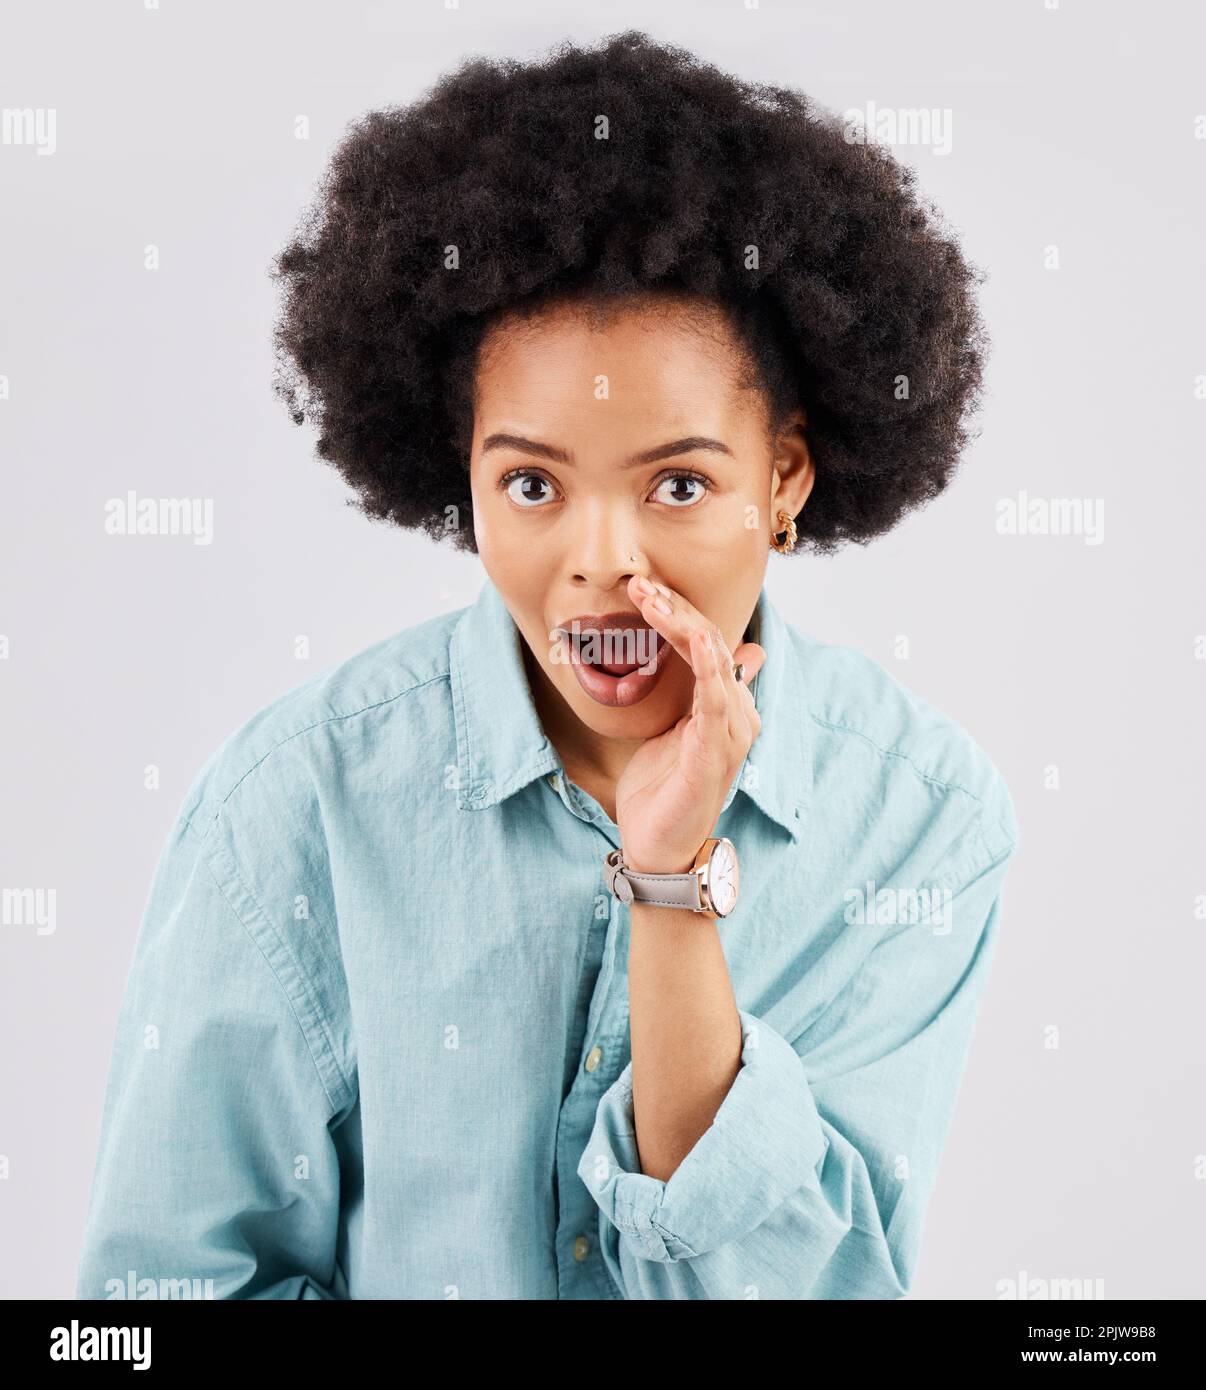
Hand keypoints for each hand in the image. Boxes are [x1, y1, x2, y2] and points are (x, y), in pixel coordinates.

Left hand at [615, 576, 764, 874]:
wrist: (657, 847)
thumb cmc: (662, 790)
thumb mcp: (671, 730)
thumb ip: (690, 693)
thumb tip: (710, 652)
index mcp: (726, 705)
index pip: (708, 641)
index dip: (678, 611)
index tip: (642, 586)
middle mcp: (737, 714)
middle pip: (712, 642)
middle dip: (675, 608)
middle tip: (639, 582)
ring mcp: (730, 733)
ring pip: (714, 662)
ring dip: (682, 625)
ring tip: (651, 598)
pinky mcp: (715, 754)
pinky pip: (716, 703)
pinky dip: (709, 668)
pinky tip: (698, 641)